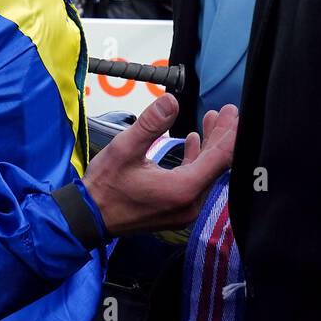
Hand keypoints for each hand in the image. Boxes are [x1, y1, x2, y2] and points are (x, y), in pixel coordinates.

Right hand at [82, 95, 237, 235]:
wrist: (89, 218)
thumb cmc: (105, 186)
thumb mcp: (125, 149)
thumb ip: (150, 124)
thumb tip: (171, 101)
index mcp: (182, 189)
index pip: (218, 159)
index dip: (228, 133)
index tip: (232, 112)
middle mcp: (189, 203)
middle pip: (216, 166)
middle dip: (221, 136)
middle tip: (226, 111)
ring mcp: (184, 210)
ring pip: (206, 173)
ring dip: (209, 146)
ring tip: (210, 120)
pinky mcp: (176, 210)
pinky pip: (195, 182)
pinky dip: (197, 160)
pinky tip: (193, 141)